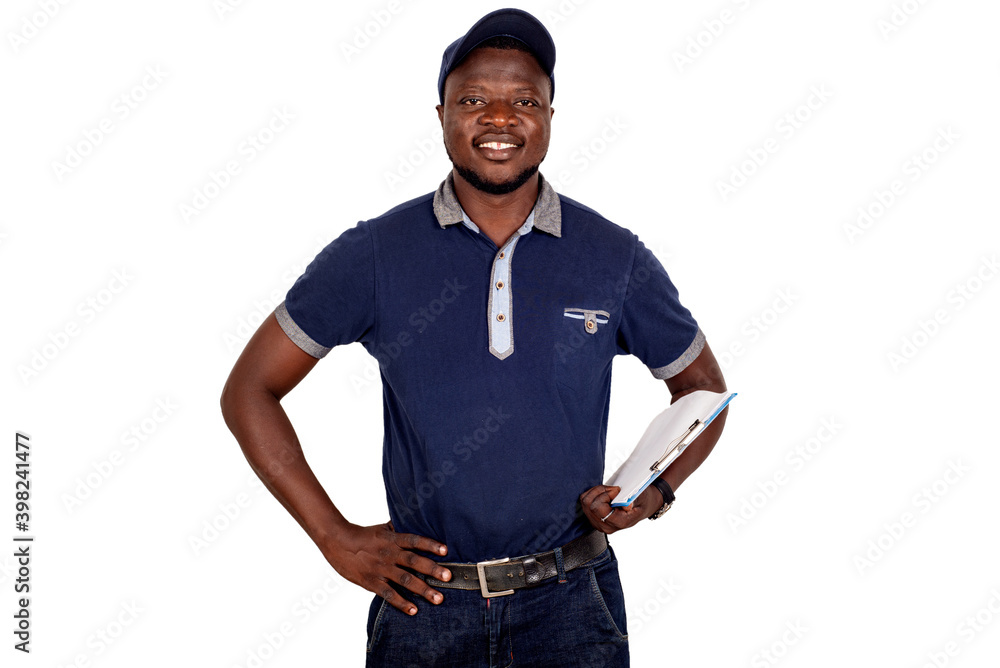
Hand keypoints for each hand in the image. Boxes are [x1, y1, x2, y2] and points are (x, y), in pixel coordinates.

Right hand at [323, 521, 451, 615]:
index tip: (446, 550)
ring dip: (423, 589)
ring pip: (405, 580)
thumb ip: (399, 528)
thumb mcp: (382, 529)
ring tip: (438, 598)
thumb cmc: (363, 535)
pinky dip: (401, 603)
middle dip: (432, 570)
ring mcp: (380, 569)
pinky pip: (388, 594)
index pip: (414, 541)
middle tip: (449, 577)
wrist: (337, 542)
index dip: (430, 545)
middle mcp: (389, 554)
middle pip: (413, 561)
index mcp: (392, 539)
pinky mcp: (371, 582)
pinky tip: (414, 610)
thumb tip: (417, 519)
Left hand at [579, 485, 662, 533]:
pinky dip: (592, 494)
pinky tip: (604, 494)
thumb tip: (625, 506)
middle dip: (600, 491)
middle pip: (589, 504)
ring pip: (585, 502)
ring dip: (596, 491)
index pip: (599, 508)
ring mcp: (598, 523)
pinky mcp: (593, 518)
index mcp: (619, 523)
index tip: (617, 491)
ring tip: (610, 491)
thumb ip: (632, 501)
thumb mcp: (641, 499)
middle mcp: (606, 526)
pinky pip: (584, 502)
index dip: (605, 495)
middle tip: (614, 489)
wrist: (641, 508)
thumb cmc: (641, 502)